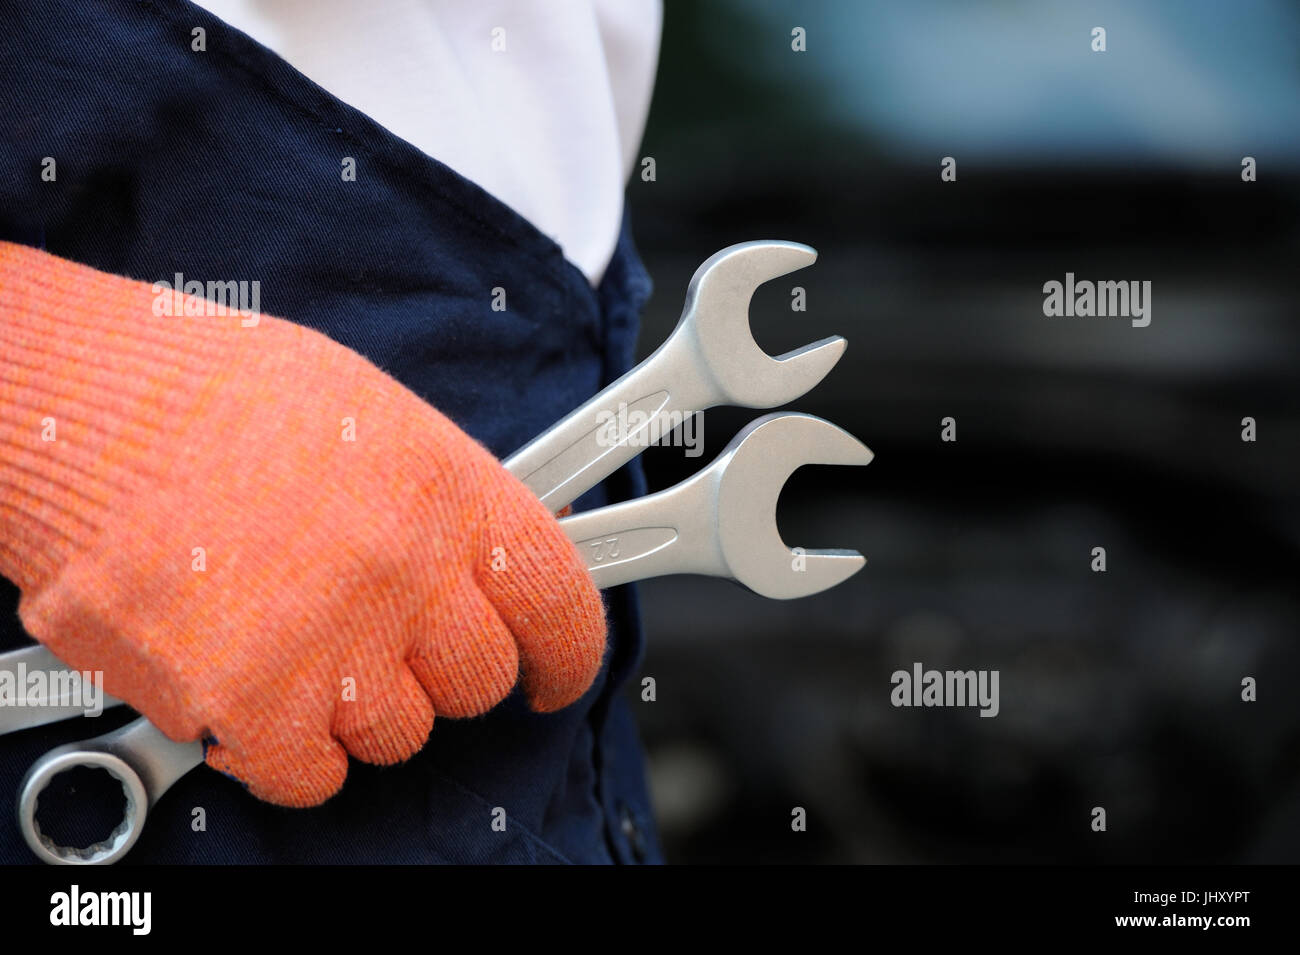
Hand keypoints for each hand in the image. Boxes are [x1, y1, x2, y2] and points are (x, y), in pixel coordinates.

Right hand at [0, 243, 605, 806]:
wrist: (80, 415)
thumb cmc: (212, 398)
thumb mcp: (367, 414)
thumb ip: (438, 501)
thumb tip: (482, 564)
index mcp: (445, 488)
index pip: (557, 600)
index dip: (567, 652)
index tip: (553, 674)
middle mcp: (403, 569)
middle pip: (476, 682)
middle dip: (437, 671)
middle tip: (382, 639)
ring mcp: (331, 641)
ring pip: (397, 734)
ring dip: (354, 706)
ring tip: (292, 637)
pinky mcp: (252, 703)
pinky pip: (313, 775)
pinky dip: (285, 748)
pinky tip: (253, 687)